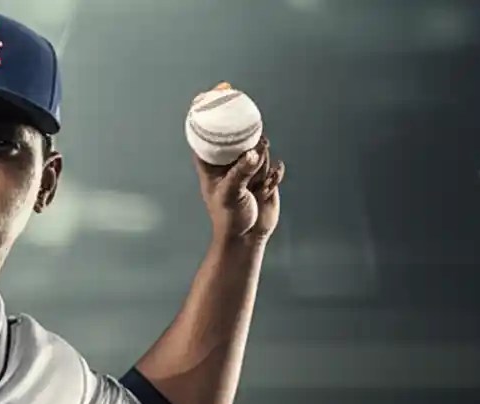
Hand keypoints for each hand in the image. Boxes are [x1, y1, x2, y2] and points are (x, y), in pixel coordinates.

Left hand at [191, 88, 286, 244]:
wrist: (248, 237)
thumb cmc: (230, 217)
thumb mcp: (231, 194)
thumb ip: (241, 172)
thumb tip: (252, 153)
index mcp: (211, 165)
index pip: (206, 133)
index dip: (208, 111)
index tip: (214, 91)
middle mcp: (229, 165)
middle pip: (235, 136)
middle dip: (242, 125)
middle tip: (248, 110)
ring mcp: (247, 170)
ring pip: (257, 149)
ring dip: (260, 155)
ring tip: (258, 169)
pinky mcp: (264, 178)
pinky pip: (273, 167)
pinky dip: (273, 173)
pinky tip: (269, 184)